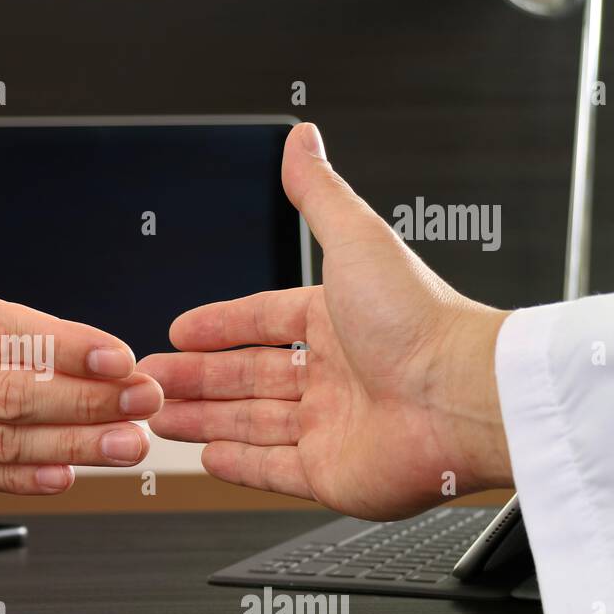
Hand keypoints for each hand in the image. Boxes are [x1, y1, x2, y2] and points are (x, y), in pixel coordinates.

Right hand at [139, 123, 511, 519]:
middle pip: (248, 376)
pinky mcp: (331, 474)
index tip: (180, 329)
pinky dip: (237, 464)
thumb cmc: (420, 321)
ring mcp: (333, 427)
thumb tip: (302, 140)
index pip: (263, 322)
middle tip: (152, 376)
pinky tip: (205, 457)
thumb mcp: (356, 239)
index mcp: (338, 321)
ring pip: (251, 422)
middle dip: (196, 376)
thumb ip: (319, 194)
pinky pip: (273, 469)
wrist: (460, 398)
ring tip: (159, 414)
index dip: (218, 325)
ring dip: (203, 418)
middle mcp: (336, 375)